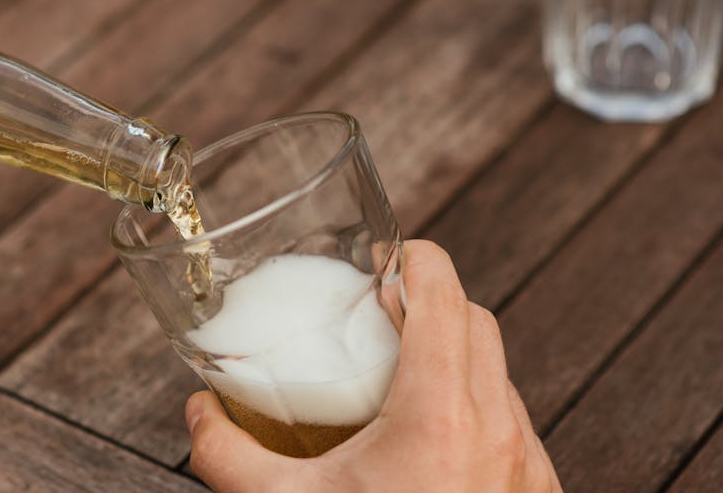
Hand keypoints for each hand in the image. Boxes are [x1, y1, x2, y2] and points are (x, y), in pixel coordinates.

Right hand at [186, 240, 562, 491]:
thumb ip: (228, 456)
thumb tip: (196, 413)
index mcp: (439, 417)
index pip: (444, 293)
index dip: (416, 257)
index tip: (385, 258)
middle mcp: (498, 431)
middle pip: (478, 320)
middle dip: (430, 301)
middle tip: (380, 313)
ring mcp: (527, 465)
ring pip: (501, 373)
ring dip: (456, 355)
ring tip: (401, 375)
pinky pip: (514, 424)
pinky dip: (477, 406)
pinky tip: (431, 438)